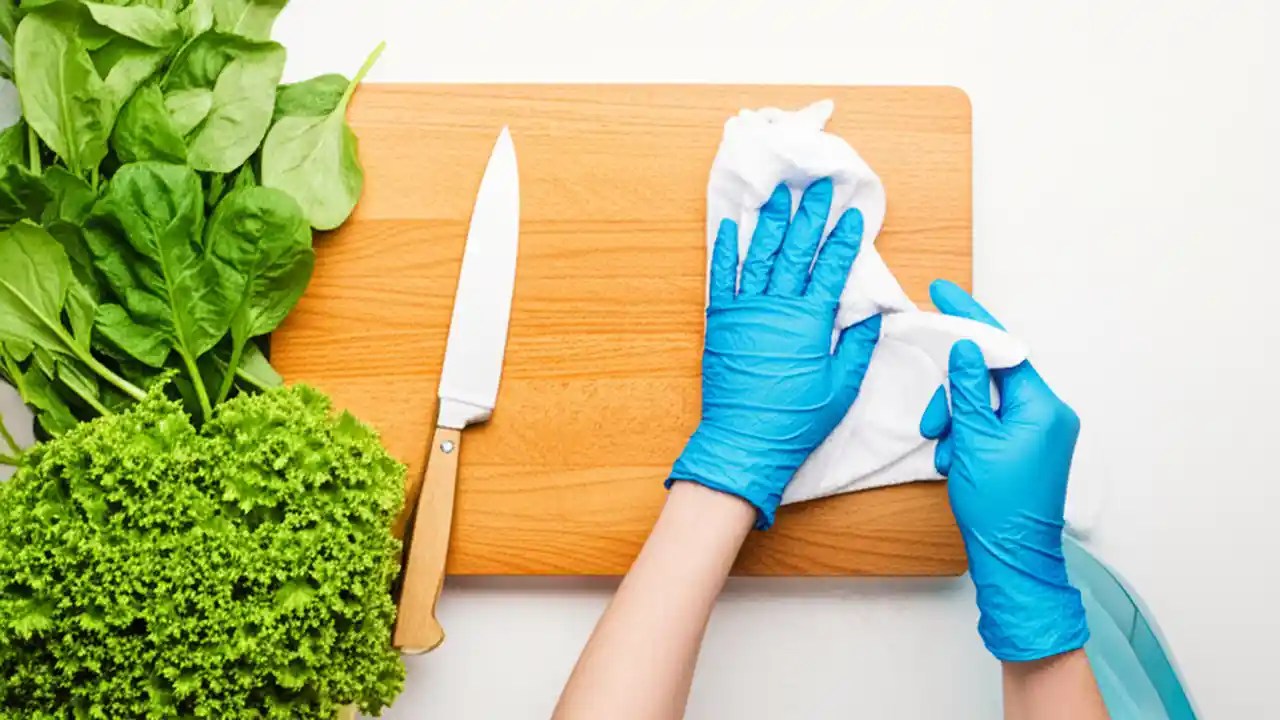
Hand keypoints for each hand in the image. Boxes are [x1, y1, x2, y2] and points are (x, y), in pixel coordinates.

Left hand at [670, 179, 880, 528]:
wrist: (745, 441)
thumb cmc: (796, 420)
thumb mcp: (841, 388)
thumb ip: (856, 347)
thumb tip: (870, 317)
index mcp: (811, 321)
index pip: (832, 268)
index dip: (843, 240)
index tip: (852, 215)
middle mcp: (778, 307)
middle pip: (796, 251)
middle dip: (809, 216)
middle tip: (817, 186)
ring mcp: (746, 311)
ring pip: (761, 256)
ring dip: (770, 222)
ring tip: (778, 193)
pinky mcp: (721, 322)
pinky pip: (723, 278)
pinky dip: (727, 251)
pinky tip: (732, 227)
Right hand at [920, 279, 1088, 661]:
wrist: (1012, 560)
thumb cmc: (998, 508)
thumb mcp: (974, 441)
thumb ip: (968, 391)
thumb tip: (968, 351)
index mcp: (1043, 407)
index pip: (1005, 348)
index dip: (972, 319)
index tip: (944, 293)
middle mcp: (1047, 415)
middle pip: (991, 377)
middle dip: (955, 396)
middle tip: (934, 421)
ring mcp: (1038, 434)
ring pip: (984, 404)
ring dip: (957, 423)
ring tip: (949, 455)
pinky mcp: (1026, 451)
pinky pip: (989, 426)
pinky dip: (967, 438)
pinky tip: (957, 464)